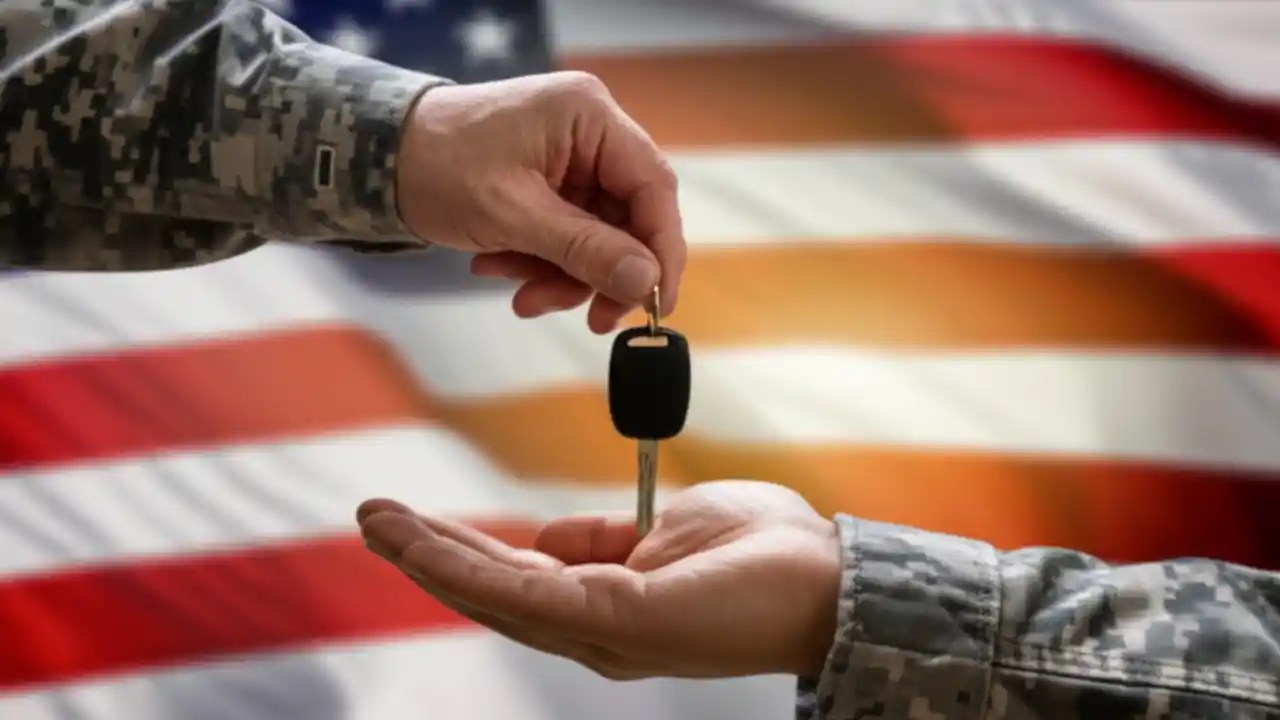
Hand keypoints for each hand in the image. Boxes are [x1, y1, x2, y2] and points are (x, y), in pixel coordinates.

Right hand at [356, 481, 840, 679]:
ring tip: (378, 523)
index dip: (460, 552)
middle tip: (370, 518)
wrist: (826, 574)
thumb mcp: (664, 530)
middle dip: (428, 556)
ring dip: (431, 557)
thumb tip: (546, 536)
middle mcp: (595, 631)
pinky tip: (424, 543)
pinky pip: (528, 591)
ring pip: (497, 594)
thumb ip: (602, 538)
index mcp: (606, 607)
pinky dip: (469, 566)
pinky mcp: (620, 619)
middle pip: (493, 592)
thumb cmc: (760, 554)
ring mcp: (605, 632)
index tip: (410, 521)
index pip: (518, 580)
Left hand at [396, 71, 685, 333]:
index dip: (661, 250)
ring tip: (522, 296)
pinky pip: (567, 232)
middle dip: (601, 272)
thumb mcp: (512, 216)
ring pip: (598, 233)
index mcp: (589, 116)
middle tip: (590, 319)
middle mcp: (589, 131)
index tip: (655, 304)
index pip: (653, 187)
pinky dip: (542, 261)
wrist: (373, 159)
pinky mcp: (550, 181)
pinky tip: (498, 268)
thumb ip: (584, 249)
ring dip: (565, 274)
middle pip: (629, 217)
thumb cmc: (436, 168)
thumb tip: (647, 282)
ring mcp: (570, 156)